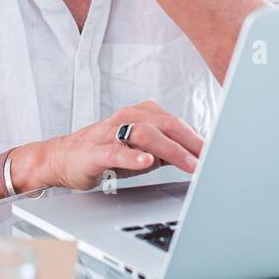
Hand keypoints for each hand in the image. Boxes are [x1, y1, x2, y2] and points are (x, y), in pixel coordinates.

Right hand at [13, 102, 202, 192]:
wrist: (61, 159)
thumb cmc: (103, 154)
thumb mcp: (140, 152)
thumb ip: (164, 152)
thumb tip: (193, 157)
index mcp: (140, 115)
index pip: (175, 124)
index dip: (197, 138)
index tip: (217, 152)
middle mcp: (126, 118)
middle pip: (164, 124)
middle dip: (190, 142)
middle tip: (209, 159)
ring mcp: (110, 133)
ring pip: (144, 134)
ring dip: (170, 149)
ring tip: (188, 163)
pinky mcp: (95, 151)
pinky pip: (116, 151)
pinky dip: (133, 156)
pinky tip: (147, 162)